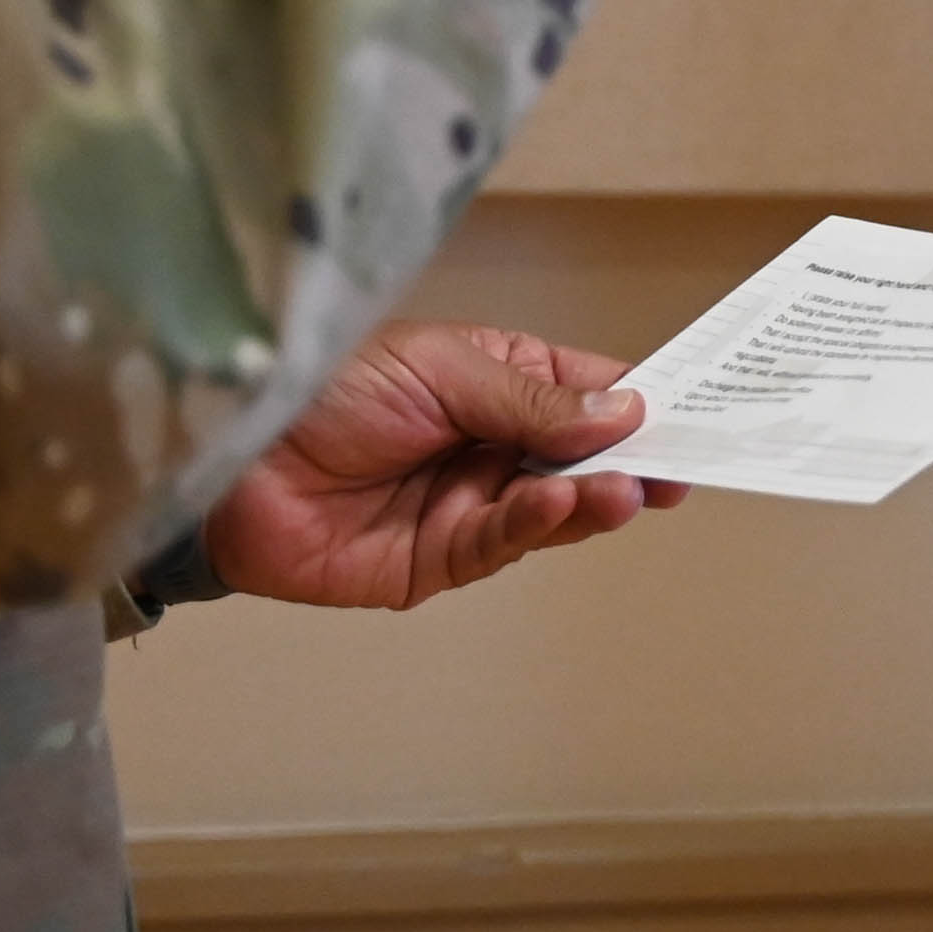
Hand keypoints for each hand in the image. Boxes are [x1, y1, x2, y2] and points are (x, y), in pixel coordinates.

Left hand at [202, 321, 680, 610]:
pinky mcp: (437, 563)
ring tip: (630, 488)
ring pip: (553, 508)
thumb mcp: (440, 369)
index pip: (586, 392)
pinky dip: (539, 525)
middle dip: (634, 461)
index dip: (643, 403)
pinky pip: (502, 544)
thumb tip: (626, 408)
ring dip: (594, 498)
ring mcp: (467, 507)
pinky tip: (566, 503)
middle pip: (583, 458)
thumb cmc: (324, 389)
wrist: (226, 459)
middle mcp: (490, 446)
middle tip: (684, 467)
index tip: (706, 411)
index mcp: (496, 381)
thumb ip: (532, 398)